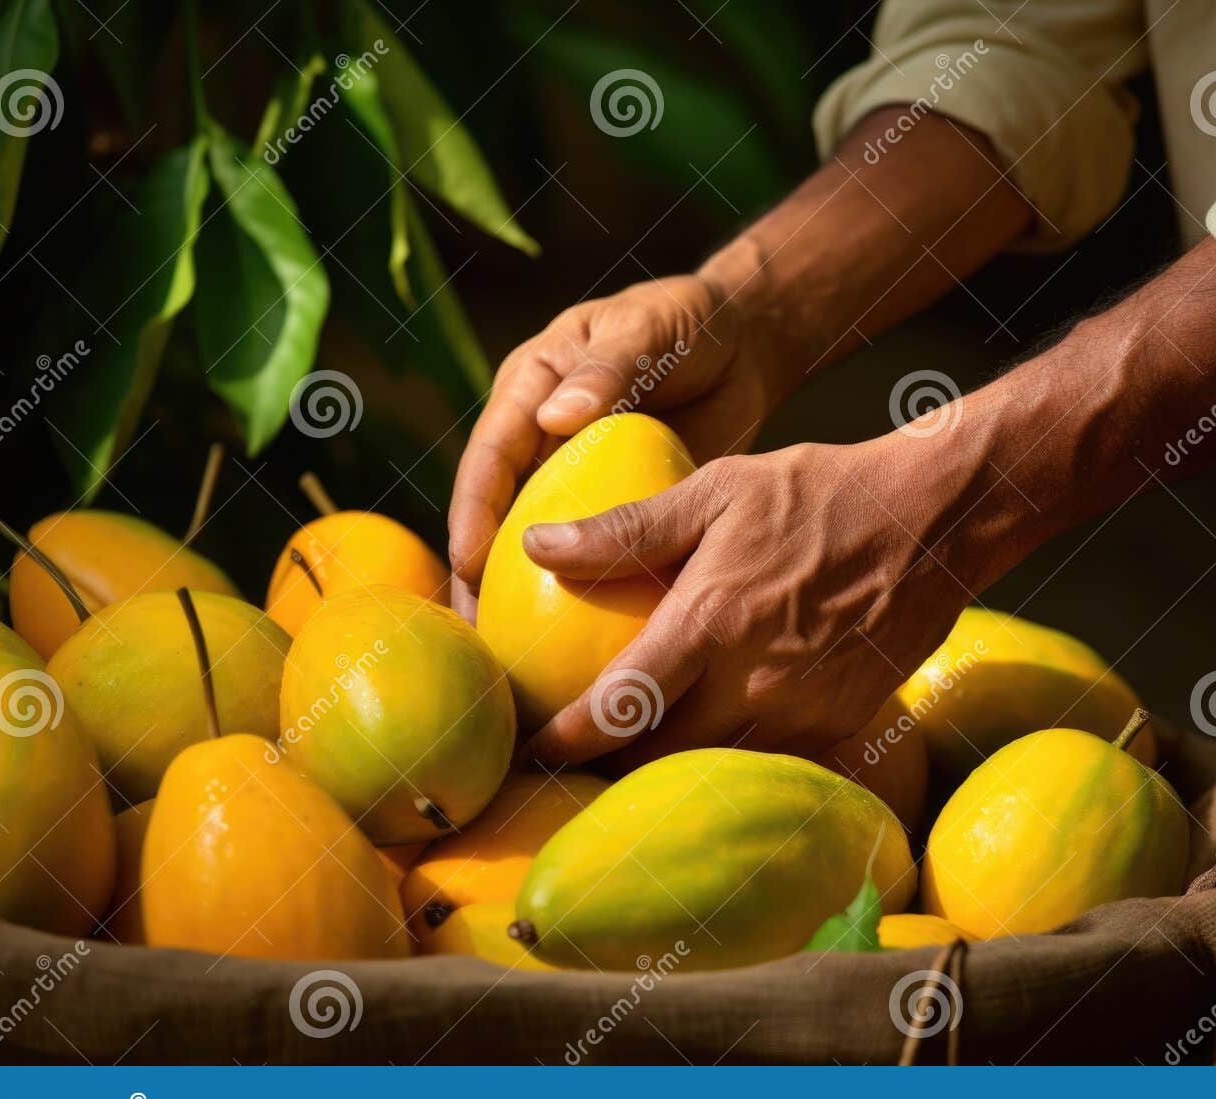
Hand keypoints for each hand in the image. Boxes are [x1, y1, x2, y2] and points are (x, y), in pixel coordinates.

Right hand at [448, 274, 791, 618]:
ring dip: (526, 600)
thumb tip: (556, 417)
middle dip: (481, 577)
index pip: (490, 456)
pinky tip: (588, 650)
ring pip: (544, 545)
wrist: (744, 343)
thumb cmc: (686, 321)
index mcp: (530, 391)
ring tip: (515, 659)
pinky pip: (600, 557)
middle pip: (499, 516)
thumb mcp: (646, 330)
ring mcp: (577, 481)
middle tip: (476, 635)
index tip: (471, 564)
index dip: (474, 512)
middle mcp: (541, 442)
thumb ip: (608, 369)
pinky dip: (590, 597)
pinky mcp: (619, 509)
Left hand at [518, 432, 978, 770]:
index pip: (618, 708)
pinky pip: (767, 760)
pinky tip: (710, 740)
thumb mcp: (718, 490)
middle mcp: (754, 684)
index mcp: (711, 625)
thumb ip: (626, 530)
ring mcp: (802, 713)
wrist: (935, 520)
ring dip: (668, 771)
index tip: (533, 748)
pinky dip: (730, 759)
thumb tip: (535, 547)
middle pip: (657, 761)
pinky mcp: (840, 726)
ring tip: (633, 758)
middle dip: (609, 768)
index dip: (565, 741)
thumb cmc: (818, 494)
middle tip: (574, 759)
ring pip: (713, 771)